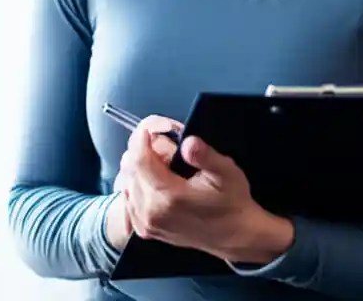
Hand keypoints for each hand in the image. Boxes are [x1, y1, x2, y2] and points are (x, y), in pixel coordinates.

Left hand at [120, 123, 294, 264]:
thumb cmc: (231, 201)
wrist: (235, 235)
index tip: (154, 126)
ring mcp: (145, 223)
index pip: (139, 159)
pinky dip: (136, 184)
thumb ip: (204, 155)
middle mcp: (151, 212)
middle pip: (130, 169)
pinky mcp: (144, 229)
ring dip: (139, 166)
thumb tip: (187, 142)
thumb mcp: (226, 172)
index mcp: (169, 197)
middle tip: (167, 144)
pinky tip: (154, 179)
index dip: (142, 137)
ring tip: (163, 163)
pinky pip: (128, 198)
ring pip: (126, 182)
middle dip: (144, 150)